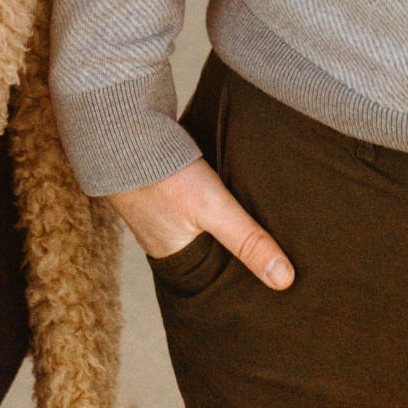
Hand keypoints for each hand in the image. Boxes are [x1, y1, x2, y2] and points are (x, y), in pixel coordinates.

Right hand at [110, 157, 293, 289]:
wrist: (122, 127)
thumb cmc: (161, 173)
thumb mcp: (212, 208)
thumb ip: (246, 239)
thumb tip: (285, 279)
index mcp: (173, 258)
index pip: (214, 278)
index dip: (240, 278)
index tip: (272, 279)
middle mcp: (165, 238)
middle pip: (211, 249)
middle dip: (236, 249)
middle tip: (276, 248)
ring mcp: (162, 208)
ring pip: (204, 223)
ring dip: (225, 219)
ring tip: (260, 220)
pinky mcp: (163, 181)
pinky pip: (194, 197)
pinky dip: (212, 196)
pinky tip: (231, 185)